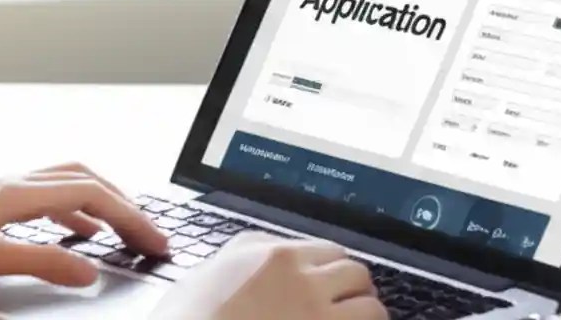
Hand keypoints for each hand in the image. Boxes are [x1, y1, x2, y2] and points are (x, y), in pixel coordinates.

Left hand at [0, 163, 167, 287]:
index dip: (130, 216)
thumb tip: (89, 269)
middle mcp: (11, 181)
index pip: (92, 194)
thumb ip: (37, 262)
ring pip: (65, 180)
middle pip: (85, 178)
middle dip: (124, 202)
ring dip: (99, 200)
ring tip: (121, 227)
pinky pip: (44, 193)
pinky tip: (69, 230)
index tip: (157, 241)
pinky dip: (71, 207)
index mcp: (15, 192)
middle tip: (149, 233)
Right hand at [152, 232, 387, 319]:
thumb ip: (245, 254)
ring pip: (372, 309)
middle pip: (356, 274)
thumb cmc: (188, 317)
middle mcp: (304, 281)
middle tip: (343, 307)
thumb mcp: (209, 270)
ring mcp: (318, 316)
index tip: (329, 284)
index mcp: (276, 256)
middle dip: (353, 291)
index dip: (331, 270)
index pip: (330, 251)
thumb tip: (265, 248)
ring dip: (365, 317)